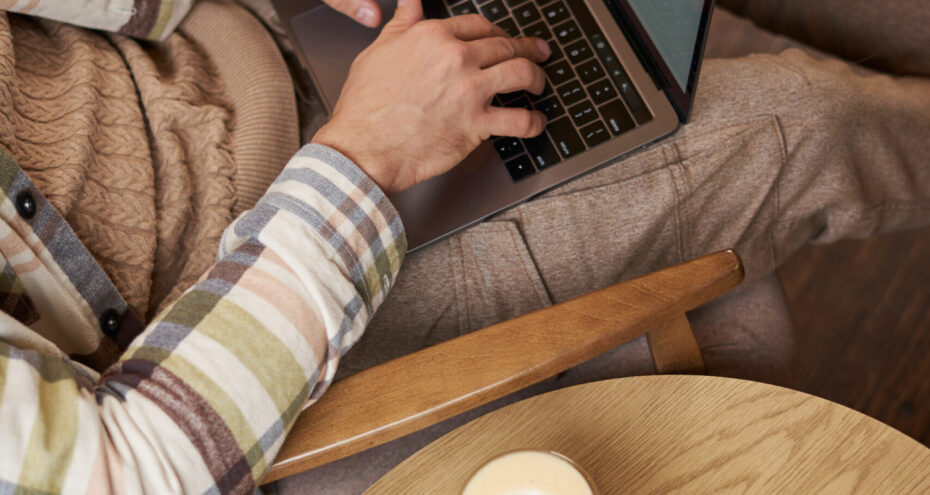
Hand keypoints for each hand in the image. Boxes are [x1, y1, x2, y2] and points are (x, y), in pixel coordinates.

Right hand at [312, 0, 550, 192]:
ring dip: (537, 77)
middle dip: (526, 49)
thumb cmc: (365, 106)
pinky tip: (537, 122)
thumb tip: (411, 3)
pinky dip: (534, 122)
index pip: (479, 25)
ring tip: (540, 83)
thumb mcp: (378, 52)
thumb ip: (403, 25)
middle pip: (505, 46)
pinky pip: (519, 120)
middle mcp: (456, 58)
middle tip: (537, 54)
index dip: (496, 32)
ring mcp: (469, 91)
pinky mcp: (476, 125)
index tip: (503, 38)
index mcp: (433, 37)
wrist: (363, 147)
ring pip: (521, 73)